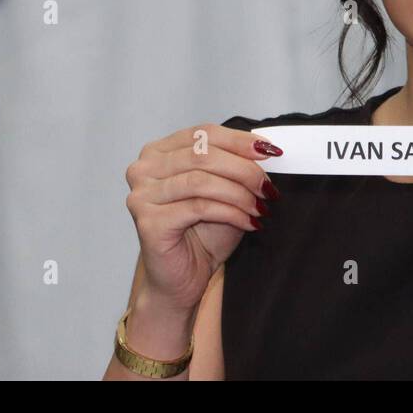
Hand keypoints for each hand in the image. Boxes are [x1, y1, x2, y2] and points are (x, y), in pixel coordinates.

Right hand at [124, 124, 279, 315]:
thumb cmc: (200, 234)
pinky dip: (231, 212)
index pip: (202, 133)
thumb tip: (265, 148)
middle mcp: (143, 169)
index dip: (239, 140)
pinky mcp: (149, 221)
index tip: (270, 151)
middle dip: (243, 169)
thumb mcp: (222, 190)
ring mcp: (142, 195)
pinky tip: (248, 222)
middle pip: (203, 154)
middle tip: (267, 186)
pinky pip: (199, 207)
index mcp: (158, 152)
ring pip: (201, 180)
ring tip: (260, 207)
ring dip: (239, 193)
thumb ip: (234, 165)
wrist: (182, 280)